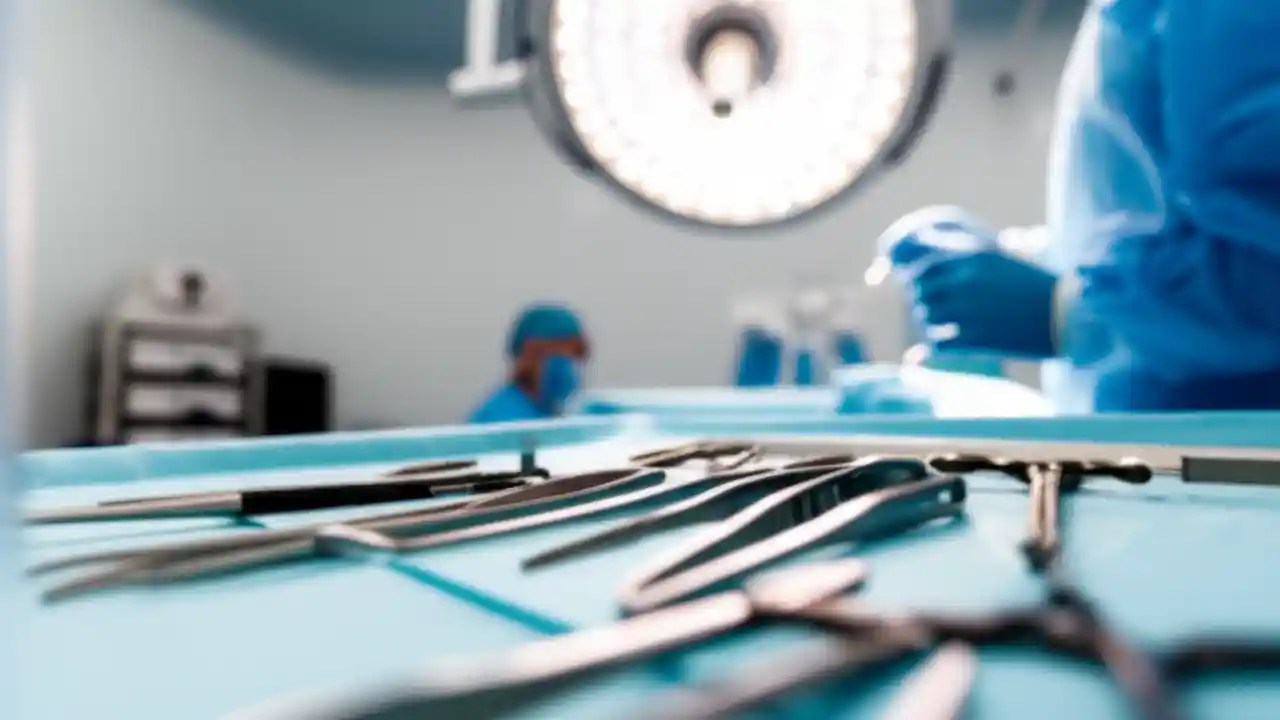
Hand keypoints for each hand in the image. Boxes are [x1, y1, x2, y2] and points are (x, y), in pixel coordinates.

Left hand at [911, 250, 1057, 358]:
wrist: (1069, 317)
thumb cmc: (1047, 287)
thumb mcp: (1019, 257)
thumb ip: (999, 246)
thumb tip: (998, 237)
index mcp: (971, 258)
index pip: (924, 268)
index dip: (918, 279)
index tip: (920, 286)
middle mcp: (964, 282)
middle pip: (921, 294)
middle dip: (925, 301)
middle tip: (933, 309)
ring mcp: (967, 312)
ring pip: (927, 319)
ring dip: (931, 324)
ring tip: (944, 327)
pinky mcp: (975, 339)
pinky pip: (938, 345)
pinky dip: (930, 351)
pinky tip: (930, 352)